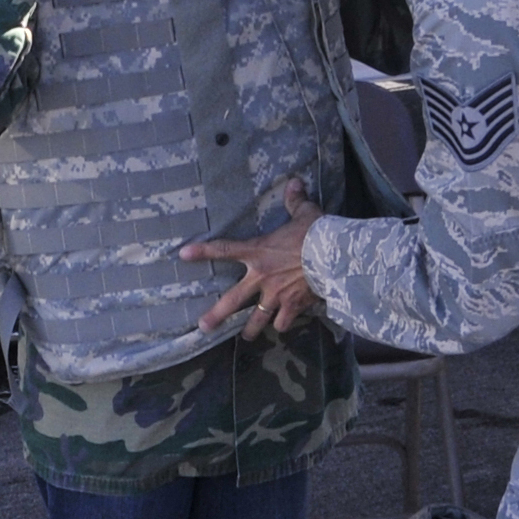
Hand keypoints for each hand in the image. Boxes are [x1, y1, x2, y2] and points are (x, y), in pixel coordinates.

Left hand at [185, 179, 322, 339]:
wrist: (334, 256)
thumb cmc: (316, 233)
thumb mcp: (305, 213)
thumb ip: (295, 200)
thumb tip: (295, 182)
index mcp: (258, 252)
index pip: (225, 249)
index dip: (203, 251)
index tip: (184, 254)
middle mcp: (262, 277)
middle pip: (233, 300)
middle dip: (217, 315)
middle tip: (204, 326)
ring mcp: (277, 295)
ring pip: (257, 320)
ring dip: (251, 330)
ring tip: (246, 336)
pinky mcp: (294, 306)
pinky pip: (284, 322)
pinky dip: (283, 324)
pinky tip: (283, 325)